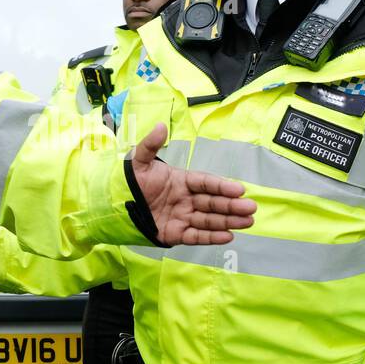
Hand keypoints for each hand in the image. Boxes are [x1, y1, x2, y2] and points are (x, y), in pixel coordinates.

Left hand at [132, 124, 255, 245]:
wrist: (113, 206)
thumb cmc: (129, 182)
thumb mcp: (137, 161)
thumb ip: (150, 145)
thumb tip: (161, 126)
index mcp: (181, 181)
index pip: (205, 183)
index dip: (221, 186)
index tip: (239, 189)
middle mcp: (185, 199)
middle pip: (212, 202)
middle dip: (232, 206)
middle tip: (251, 208)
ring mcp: (182, 217)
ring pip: (209, 220)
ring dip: (228, 221)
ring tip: (248, 222)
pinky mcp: (175, 234)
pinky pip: (195, 236)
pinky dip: (211, 238)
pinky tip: (228, 236)